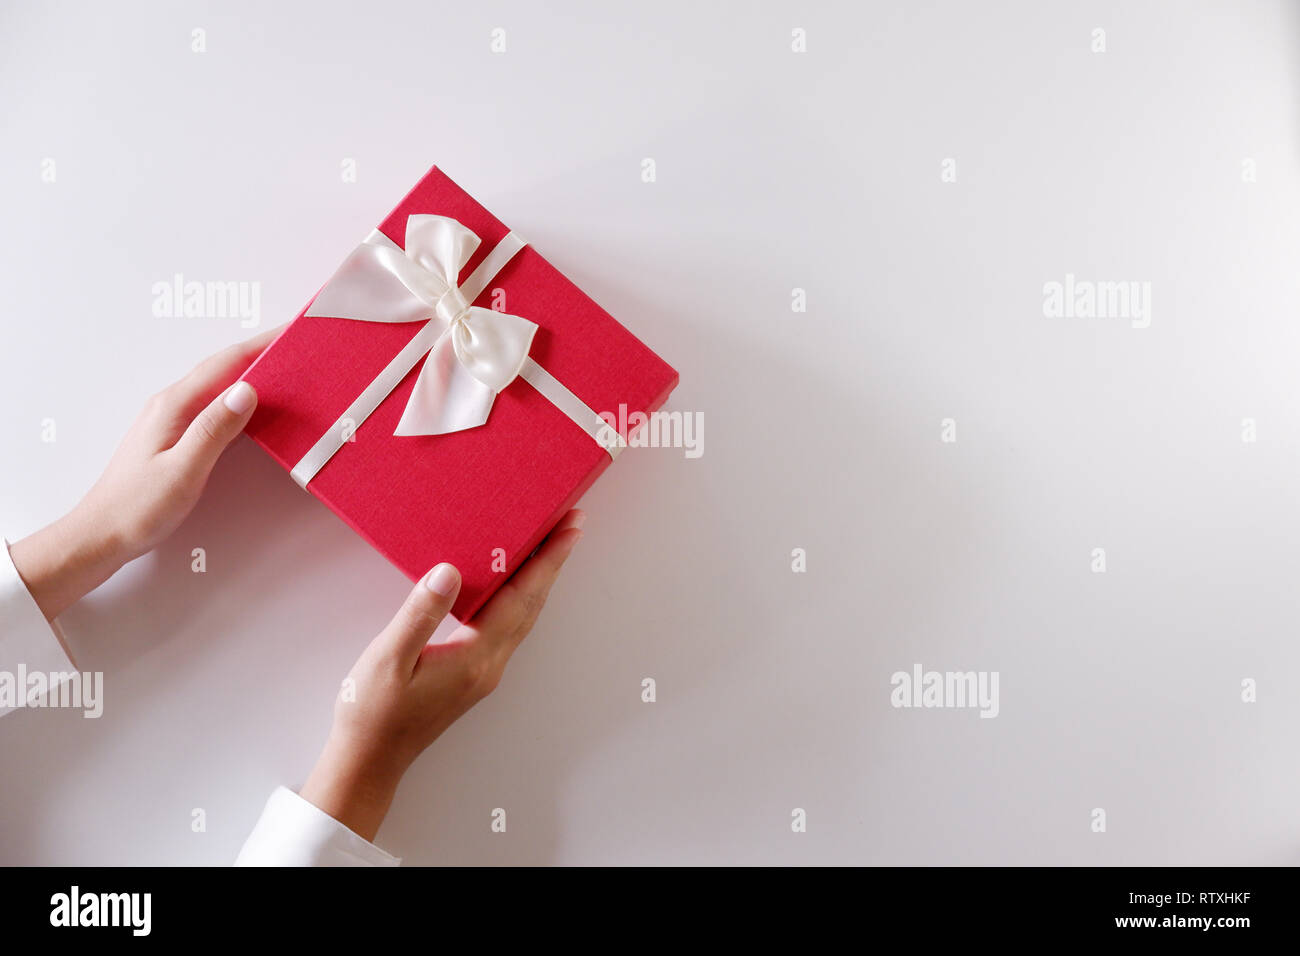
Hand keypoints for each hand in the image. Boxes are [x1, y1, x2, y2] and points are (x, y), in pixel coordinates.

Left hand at [9, 328, 278, 620]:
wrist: (102, 534)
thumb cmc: (138, 507)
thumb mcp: (183, 470)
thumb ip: (214, 429)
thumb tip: (247, 390)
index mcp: (175, 405)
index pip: (227, 363)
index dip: (262, 345)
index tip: (293, 332)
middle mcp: (172, 404)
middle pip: (224, 367)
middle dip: (262, 352)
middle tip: (299, 347)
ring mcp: (172, 418)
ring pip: (220, 384)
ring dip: (253, 372)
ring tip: (285, 369)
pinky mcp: (176, 434)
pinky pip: (214, 404)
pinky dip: (240, 396)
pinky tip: (255, 404)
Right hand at [298, 509, 585, 841]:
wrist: (368, 761)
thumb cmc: (372, 713)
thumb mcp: (389, 658)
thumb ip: (421, 613)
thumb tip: (450, 572)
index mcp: (474, 658)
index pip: (521, 598)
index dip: (547, 561)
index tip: (570, 529)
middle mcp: (488, 665)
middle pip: (531, 605)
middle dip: (553, 564)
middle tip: (571, 525)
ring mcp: (483, 672)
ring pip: (522, 617)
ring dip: (538, 581)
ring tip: (548, 547)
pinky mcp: (471, 675)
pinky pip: (505, 627)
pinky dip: (517, 599)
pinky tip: (508, 585)